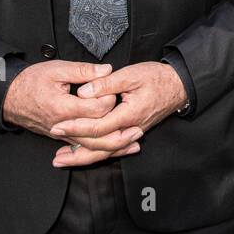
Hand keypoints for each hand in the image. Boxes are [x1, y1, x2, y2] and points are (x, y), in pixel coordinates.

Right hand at [3, 60, 141, 165]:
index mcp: (64, 108)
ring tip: (134, 145)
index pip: (96, 110)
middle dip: (119, 135)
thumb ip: (84, 70)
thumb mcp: (57, 69)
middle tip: (138, 129)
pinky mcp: (62, 138)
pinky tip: (114, 149)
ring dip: (114, 148)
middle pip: (97, 137)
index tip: (115, 88)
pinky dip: (100, 150)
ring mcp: (62, 135)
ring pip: (91, 148)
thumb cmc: (31, 81)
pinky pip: (83, 148)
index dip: (109, 99)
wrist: (9, 97)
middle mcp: (64, 127)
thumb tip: (106, 70)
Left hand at [47, 61, 187, 168]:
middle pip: (100, 148)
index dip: (76, 127)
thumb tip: (84, 93)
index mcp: (129, 115)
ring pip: (106, 152)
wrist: (178, 86)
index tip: (58, 126)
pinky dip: (96, 153)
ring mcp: (132, 133)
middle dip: (75, 152)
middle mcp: (130, 129)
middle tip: (55, 153)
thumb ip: (106, 84)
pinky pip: (112, 148)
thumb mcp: (130, 74)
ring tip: (62, 159)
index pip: (98, 127)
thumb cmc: (157, 78)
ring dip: (83, 158)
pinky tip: (83, 153)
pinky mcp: (131, 132)